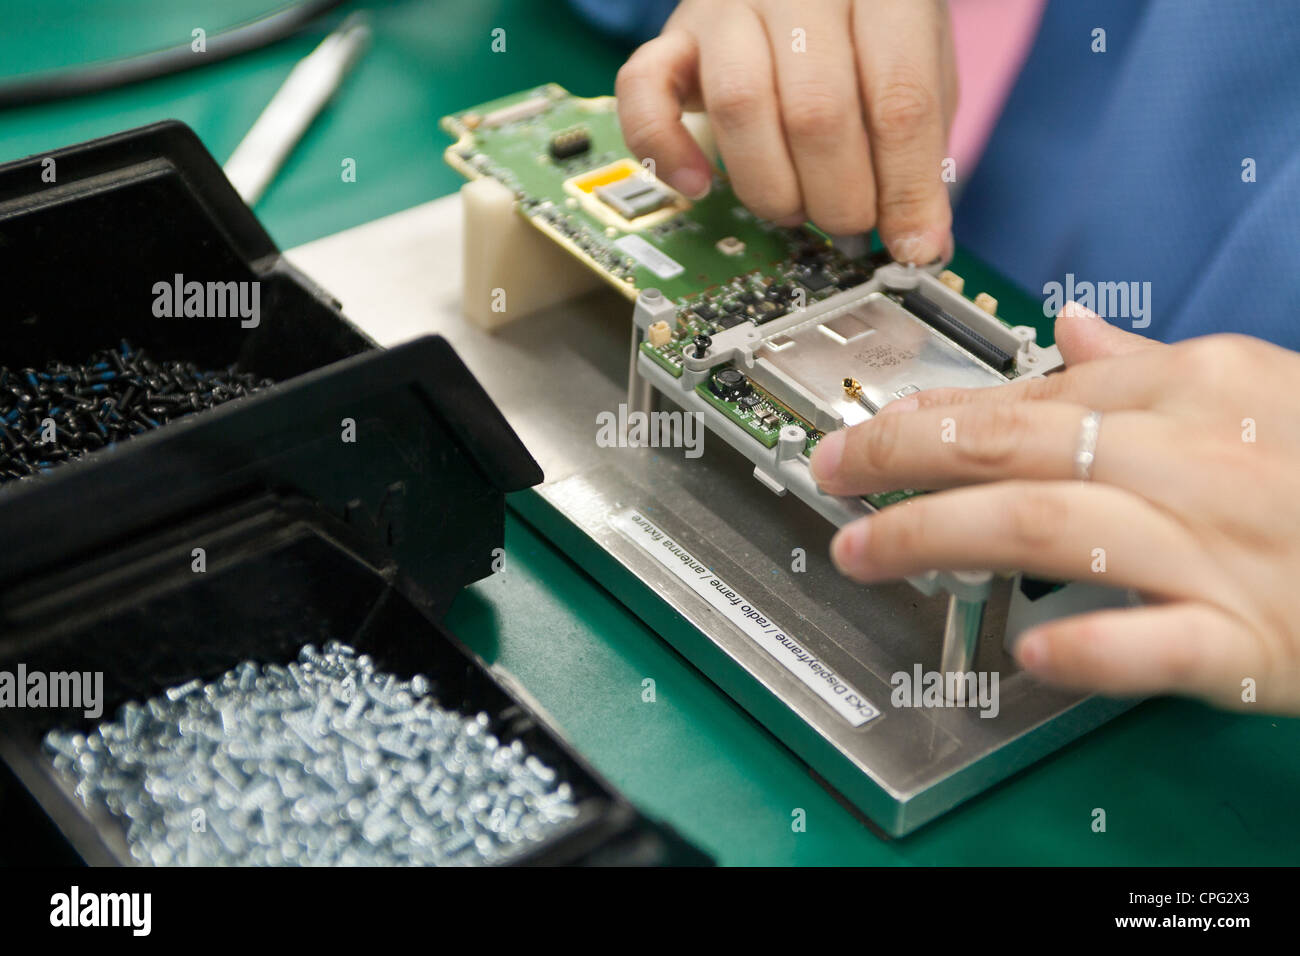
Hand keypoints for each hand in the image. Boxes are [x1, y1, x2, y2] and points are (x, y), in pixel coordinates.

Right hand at [615, 0, 956, 262]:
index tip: (910, 244)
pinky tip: (699, 185)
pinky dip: (666, 151)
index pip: (900, 99)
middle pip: (817, 111)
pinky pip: (646, 94)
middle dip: (839, 196)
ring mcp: (726, 9)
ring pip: (740, 107)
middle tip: (848, 223)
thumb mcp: (919, 70)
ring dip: (772, 187)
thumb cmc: (865, 35)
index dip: (906, 187)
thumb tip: (918, 245)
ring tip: (795, 208)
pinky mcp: (673, 39)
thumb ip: (919, 148)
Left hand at [809, 304, 1299, 713]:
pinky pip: (1154, 642)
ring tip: (868, 552)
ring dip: (941, 538)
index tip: (864, 429)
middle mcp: (1197, 460)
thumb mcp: (1262, 392)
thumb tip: (1074, 335)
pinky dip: (1085, 645)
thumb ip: (1158, 368)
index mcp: (1198, 391)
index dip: (929, 415)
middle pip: (1015, 449)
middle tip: (829, 475)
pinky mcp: (1251, 642)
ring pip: (1052, 529)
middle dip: (902, 460)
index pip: (1031, 396)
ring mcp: (1221, 552)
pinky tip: (1027, 651)